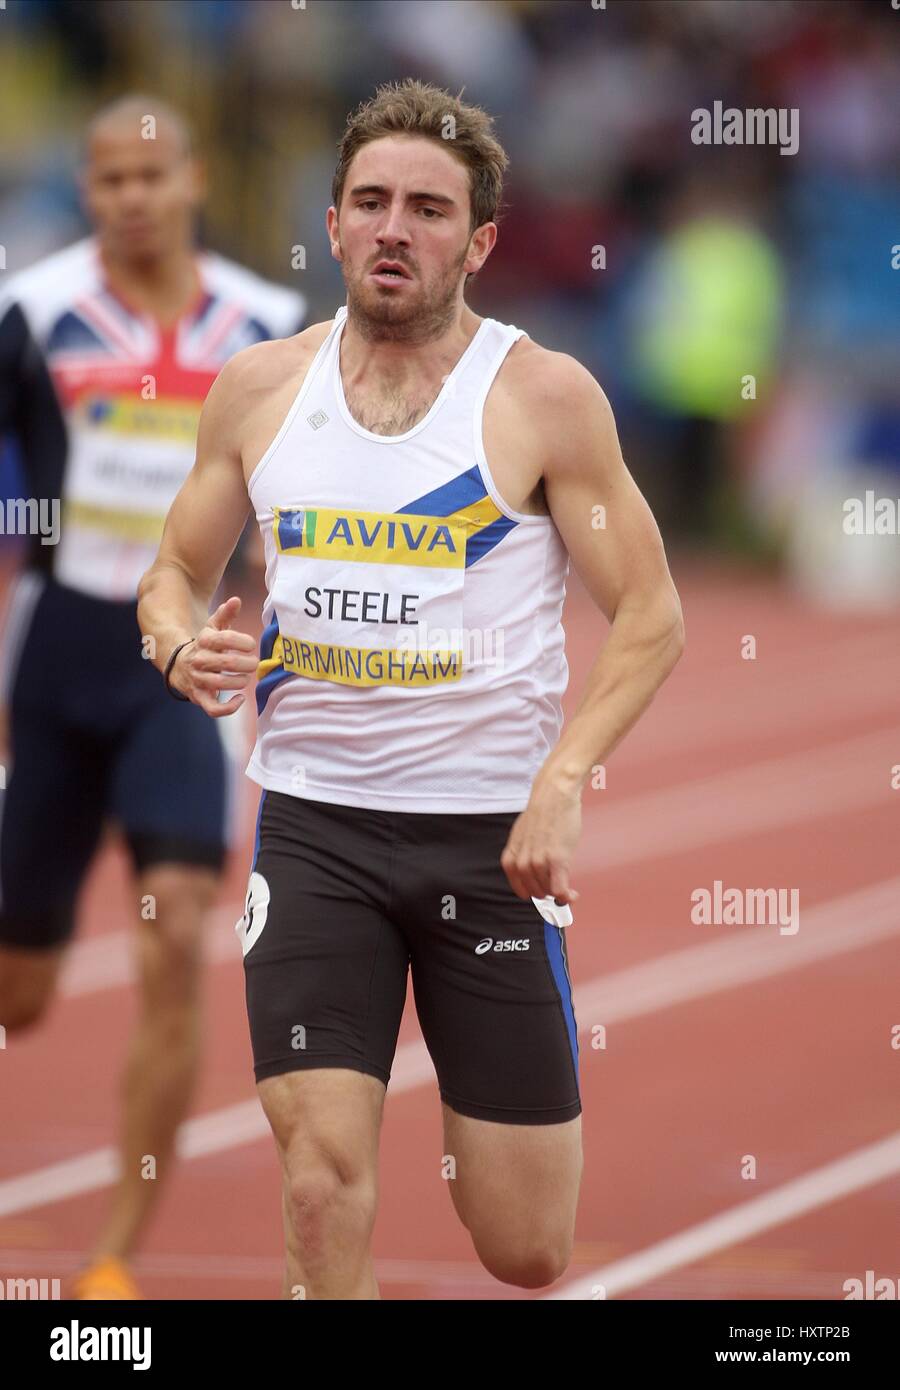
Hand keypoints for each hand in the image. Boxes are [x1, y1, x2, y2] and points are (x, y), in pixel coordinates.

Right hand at [169, 596, 257, 717]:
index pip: (224, 638)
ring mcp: (198, 680)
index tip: (250, 644)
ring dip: (240, 681)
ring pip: (222, 683)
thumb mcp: (212, 628)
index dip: (243, 641)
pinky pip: (213, 708)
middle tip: (254, 663)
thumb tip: (236, 600)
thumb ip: (225, 614)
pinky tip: (240, 699)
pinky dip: (229, 707)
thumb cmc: (204, 646)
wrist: (179, 666)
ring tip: (246, 677)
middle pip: (228, 662)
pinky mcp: (199, 697)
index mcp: (203, 641)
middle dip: (247, 664)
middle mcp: (199, 660)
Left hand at [500, 773, 581, 904]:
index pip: (520, 889)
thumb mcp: (523, 837)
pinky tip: (572, 895)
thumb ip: (524, 855)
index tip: (544, 893)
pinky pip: (559, 890)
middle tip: (560, 888)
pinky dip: (566, 897)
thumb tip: (532, 874)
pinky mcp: (556, 860)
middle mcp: (521, 862)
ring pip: (549, 891)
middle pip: (536, 892)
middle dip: (549, 892)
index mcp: (510, 858)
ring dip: (560, 895)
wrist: (554, 795)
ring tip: (569, 889)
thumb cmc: (542, 814)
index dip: (534, 894)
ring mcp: (539, 862)